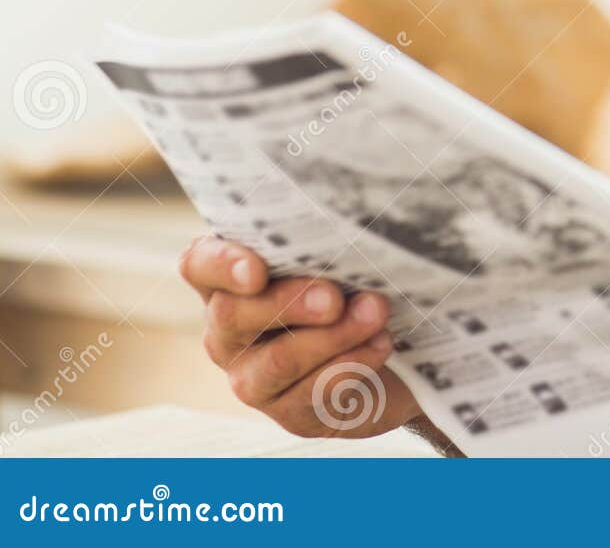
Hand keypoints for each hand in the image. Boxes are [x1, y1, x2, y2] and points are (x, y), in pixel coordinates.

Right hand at [179, 235, 419, 437]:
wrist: (387, 352)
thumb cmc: (352, 286)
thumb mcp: (334, 258)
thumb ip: (324, 242)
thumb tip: (348, 222)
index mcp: (229, 280)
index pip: (199, 264)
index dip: (221, 265)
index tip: (257, 271)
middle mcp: (228, 331)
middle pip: (234, 314)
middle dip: (290, 302)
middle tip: (334, 297)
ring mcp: (252, 376)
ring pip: (279, 359)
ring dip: (334, 335)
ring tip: (376, 312)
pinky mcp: (289, 411)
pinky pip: (314, 392)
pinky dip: (355, 362)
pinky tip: (382, 343)